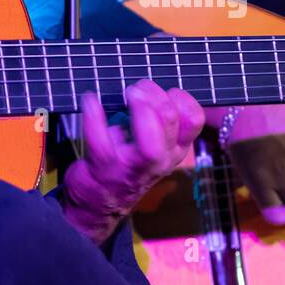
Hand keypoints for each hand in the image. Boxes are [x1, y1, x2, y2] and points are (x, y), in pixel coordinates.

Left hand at [62, 79, 203, 242]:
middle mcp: (162, 159)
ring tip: (127, 94)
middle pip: (171, 120)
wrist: (99, 201)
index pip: (194, 119)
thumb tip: (146, 83)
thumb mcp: (151, 139)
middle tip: (136, 89)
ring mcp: (135, 168)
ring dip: (138, 109)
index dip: (180, 97)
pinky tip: (90, 100)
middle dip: (154, 94)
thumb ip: (157, 115)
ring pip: (150, 143)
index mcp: (176, 147)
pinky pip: (100, 140)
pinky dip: (94, 115)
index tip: (162, 90)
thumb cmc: (127, 160)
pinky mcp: (106, 170)